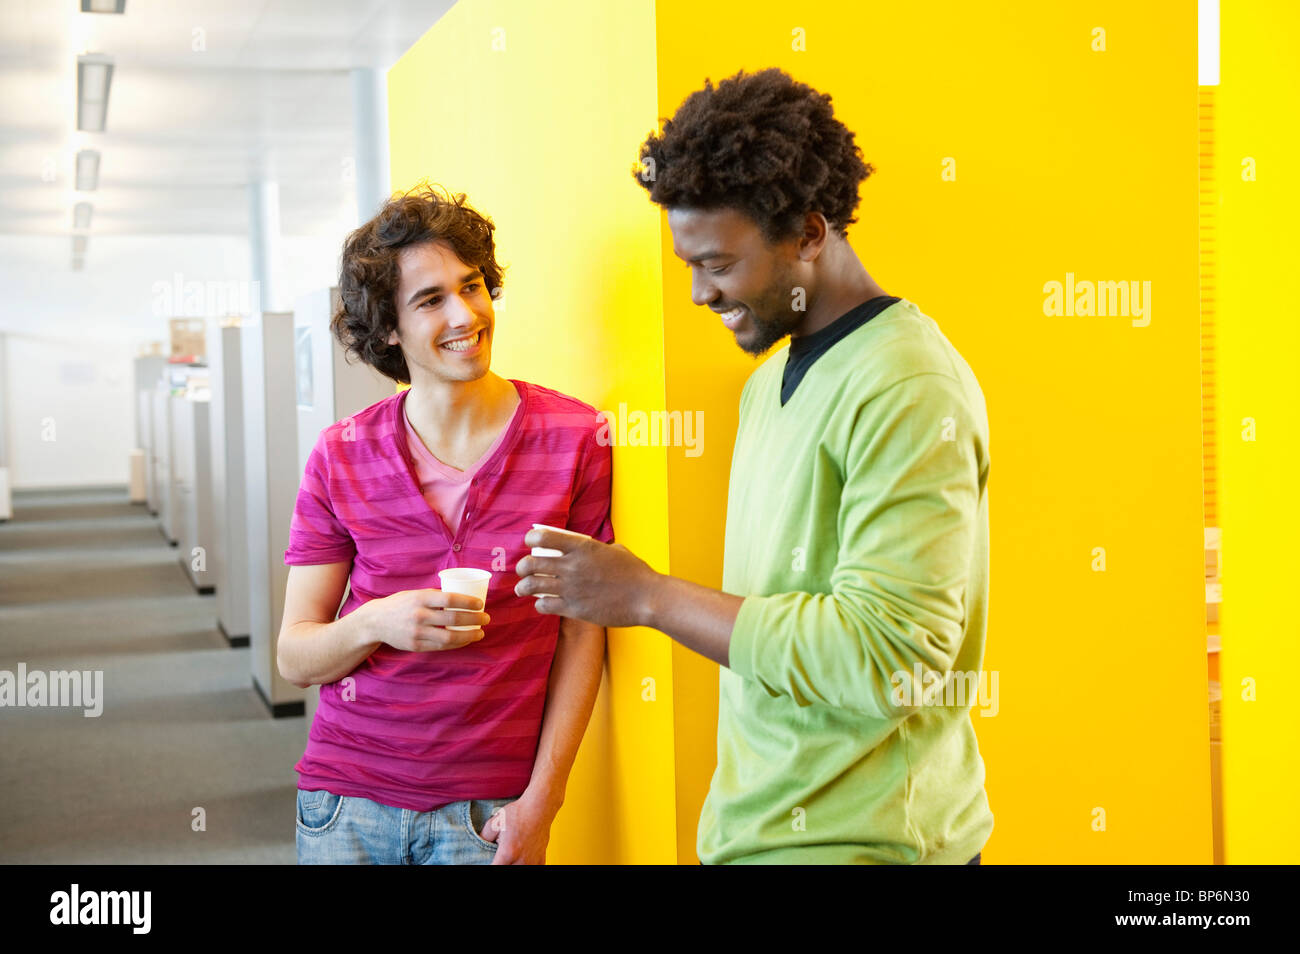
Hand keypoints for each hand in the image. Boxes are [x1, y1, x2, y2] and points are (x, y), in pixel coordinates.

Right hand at [357, 588, 489, 651]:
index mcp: (420, 598)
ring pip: (449, 636)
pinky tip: (465, 640)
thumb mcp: (415, 594)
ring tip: (480, 633)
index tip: (480, 604)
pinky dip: (456, 643)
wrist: (375, 621)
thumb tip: (461, 595)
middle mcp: (419, 615)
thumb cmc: (400, 604)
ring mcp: (417, 632)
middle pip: (453, 618)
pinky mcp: (415, 645)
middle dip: (474, 619)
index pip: (449, 599)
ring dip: (468, 635)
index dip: (468, 602)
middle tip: (486, 619)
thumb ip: (434, 595)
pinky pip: (441, 646)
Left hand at [479, 794, 555, 864]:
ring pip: (519, 869)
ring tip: (513, 853)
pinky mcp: (541, 859)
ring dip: (514, 864)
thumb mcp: (495, 822)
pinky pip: (533, 868)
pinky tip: (523, 857)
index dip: (491, 866)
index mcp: (508, 852)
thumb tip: (479, 845)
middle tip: (502, 853)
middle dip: (503, 863)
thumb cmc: (518, 813)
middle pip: (508, 870)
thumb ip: (484, 837)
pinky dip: (527, 864)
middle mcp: (521, 860)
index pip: (495, 869)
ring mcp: (533, 861)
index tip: (491, 861)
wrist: (540, 806)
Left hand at [514, 527, 658, 628]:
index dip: (530, 539)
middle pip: (530, 563)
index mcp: (581, 547)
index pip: (542, 537)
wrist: (647, 598)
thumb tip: (587, 549)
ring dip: (523, 587)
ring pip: (531, 586)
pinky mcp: (574, 609)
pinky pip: (544, 605)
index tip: (530, 544)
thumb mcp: (615, 550)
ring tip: (522, 589)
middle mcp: (571, 566)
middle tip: (522, 571)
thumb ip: (595, 549)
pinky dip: (539, 604)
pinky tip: (543, 603)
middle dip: (521, 567)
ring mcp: (571, 588)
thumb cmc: (635, 573)